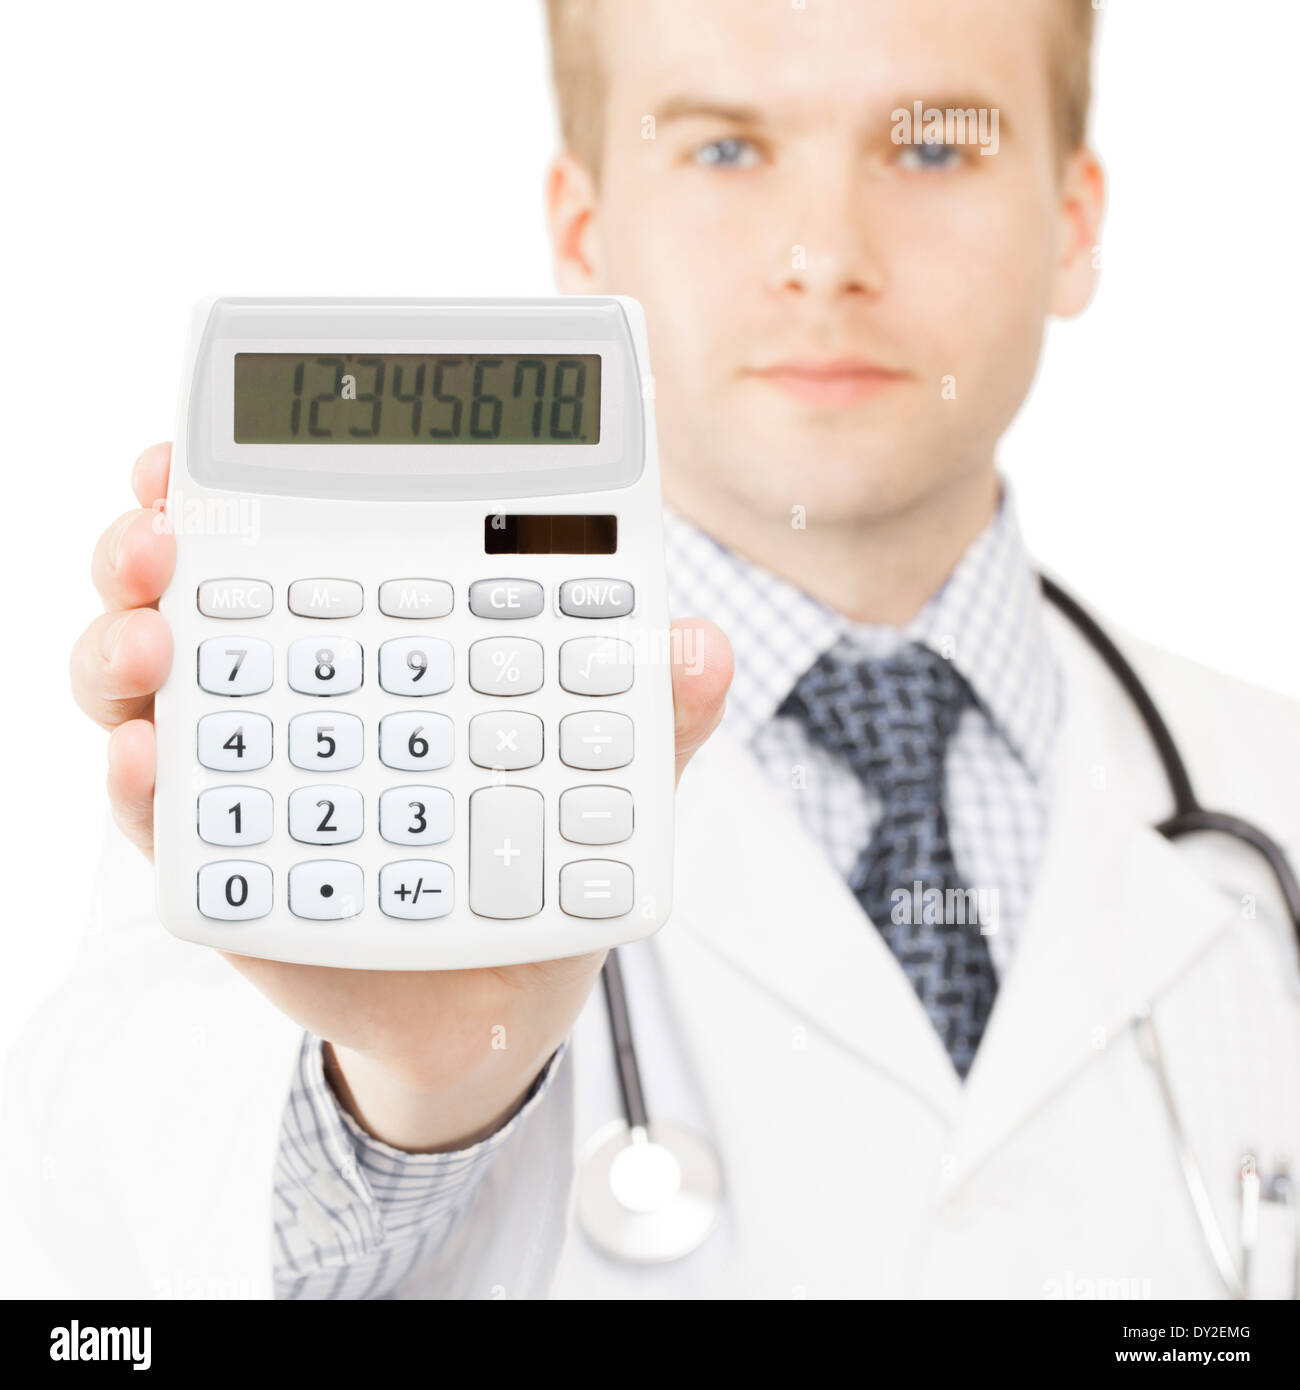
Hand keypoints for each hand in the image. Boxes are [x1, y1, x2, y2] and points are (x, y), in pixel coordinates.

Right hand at [71, 443, 733, 1149]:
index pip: (289, 538)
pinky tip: (147, 762)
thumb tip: (703, 644)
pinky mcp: (237, 865)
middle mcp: (294, 693)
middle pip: (188, 596)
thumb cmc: (538, 855)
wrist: (501, 998)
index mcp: (374, 640)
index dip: (230, 487)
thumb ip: (655, 710)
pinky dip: (144, 789)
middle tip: (157, 533)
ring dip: (122, 650)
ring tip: (151, 641)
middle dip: (149, 548)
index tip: (195, 454)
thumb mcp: (611, 771)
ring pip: (148, 693)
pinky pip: (169, 823)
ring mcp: (255, 773)